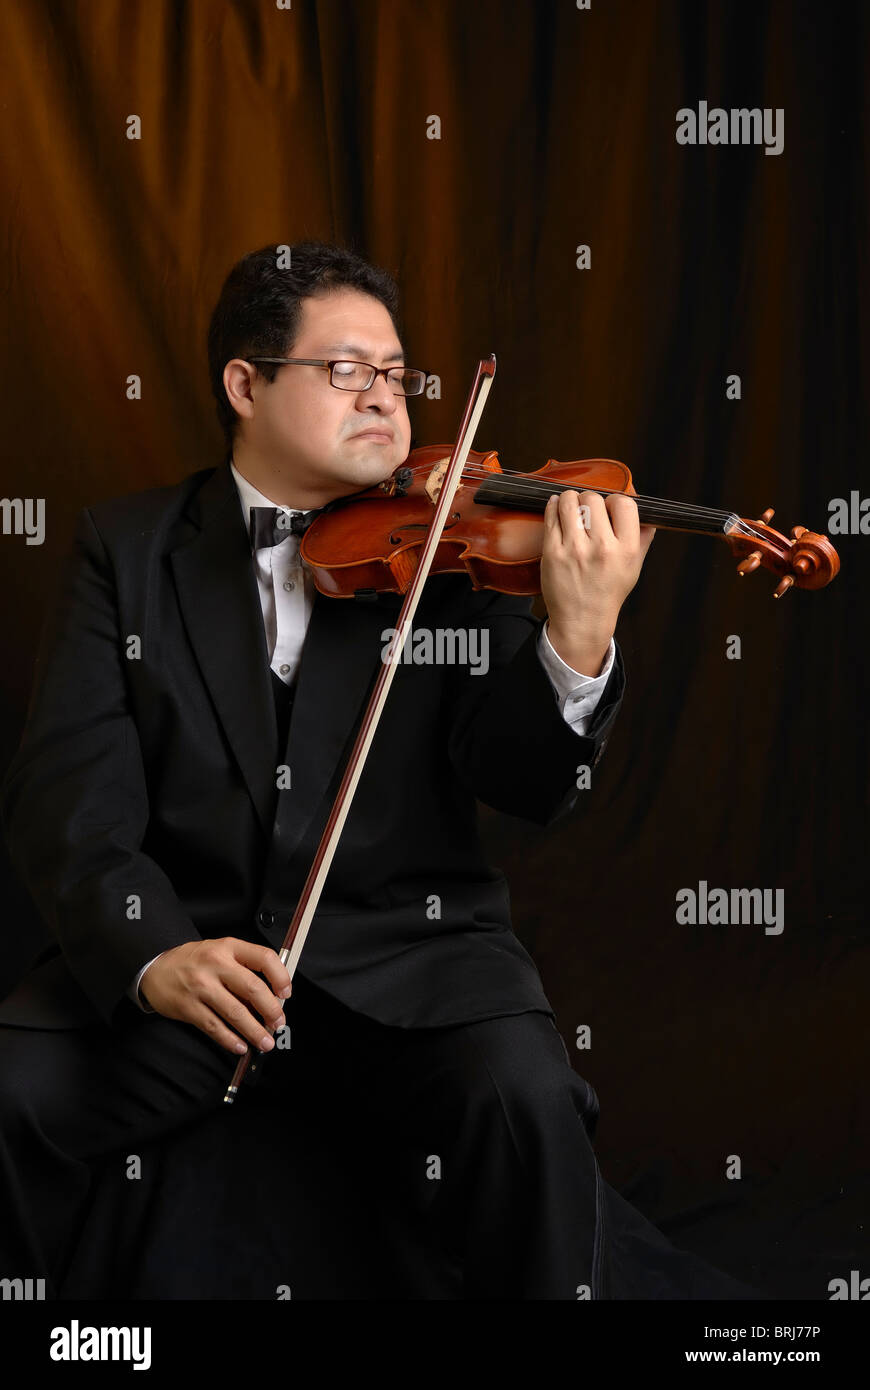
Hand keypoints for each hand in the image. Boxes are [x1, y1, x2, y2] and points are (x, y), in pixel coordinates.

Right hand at [141, 938, 292, 1055]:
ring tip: (265, 1041)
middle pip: (253, 988)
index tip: (286, 993)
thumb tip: (271, 995)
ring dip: (255, 1031)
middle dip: (271, 1011)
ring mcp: (201, 986)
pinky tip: (240, 1045)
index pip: (264, 958)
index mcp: (228, 947)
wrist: (155, 968)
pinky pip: (214, 1027)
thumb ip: (244, 967)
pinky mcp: (188, 1007)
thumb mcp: (220, 952)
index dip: (281, 977)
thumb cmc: (193, 961)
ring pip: (236, 1012)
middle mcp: (216, 964)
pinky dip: (230, 1040)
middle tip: (278, 1023)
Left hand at [541, 489, 655, 673]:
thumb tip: (649, 517)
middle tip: (587, 509)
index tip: (609, 508)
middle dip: (589, 499)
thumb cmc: (608, 593)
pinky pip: (551, 516)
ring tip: (571, 506)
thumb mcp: (634, 568)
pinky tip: (556, 509)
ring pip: (569, 502)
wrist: (582, 620)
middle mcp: (602, 548)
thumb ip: (642, 540)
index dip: (615, 500)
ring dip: (569, 499)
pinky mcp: (553, 553)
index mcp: (626, 550)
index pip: (624, 504)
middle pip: (593, 499)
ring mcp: (575, 550)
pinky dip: (553, 507)